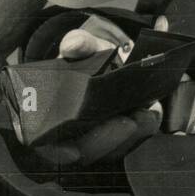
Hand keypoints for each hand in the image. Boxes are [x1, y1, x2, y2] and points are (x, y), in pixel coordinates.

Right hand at [39, 14, 170, 165]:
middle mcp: (70, 135)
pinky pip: (131, 144)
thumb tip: (73, 45)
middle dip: (106, 140)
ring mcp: (96, 141)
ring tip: (144, 115)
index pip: (43, 144)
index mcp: (48, 115)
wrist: (113, 62)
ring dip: (130, 138)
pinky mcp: (120, 141)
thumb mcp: (83, 46)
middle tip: (127, 121)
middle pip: (84, 152)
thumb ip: (78, 43)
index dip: (56, 152)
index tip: (73, 152)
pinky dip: (142, 132)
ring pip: (111, 152)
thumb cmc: (89, 58)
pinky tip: (150, 116)